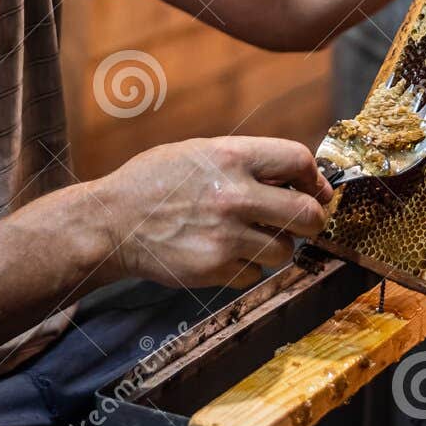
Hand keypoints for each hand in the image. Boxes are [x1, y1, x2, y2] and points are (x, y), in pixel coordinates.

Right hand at [91, 137, 332, 288]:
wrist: (111, 222)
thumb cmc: (155, 182)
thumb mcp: (200, 152)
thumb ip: (247, 162)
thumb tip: (298, 177)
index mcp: (231, 157)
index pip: (299, 160)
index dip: (313, 178)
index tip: (312, 189)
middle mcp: (234, 196)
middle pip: (307, 214)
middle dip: (309, 219)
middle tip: (297, 221)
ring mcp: (226, 236)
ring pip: (285, 250)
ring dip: (275, 246)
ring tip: (251, 237)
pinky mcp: (215, 269)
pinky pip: (255, 274)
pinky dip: (247, 268)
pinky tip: (225, 254)